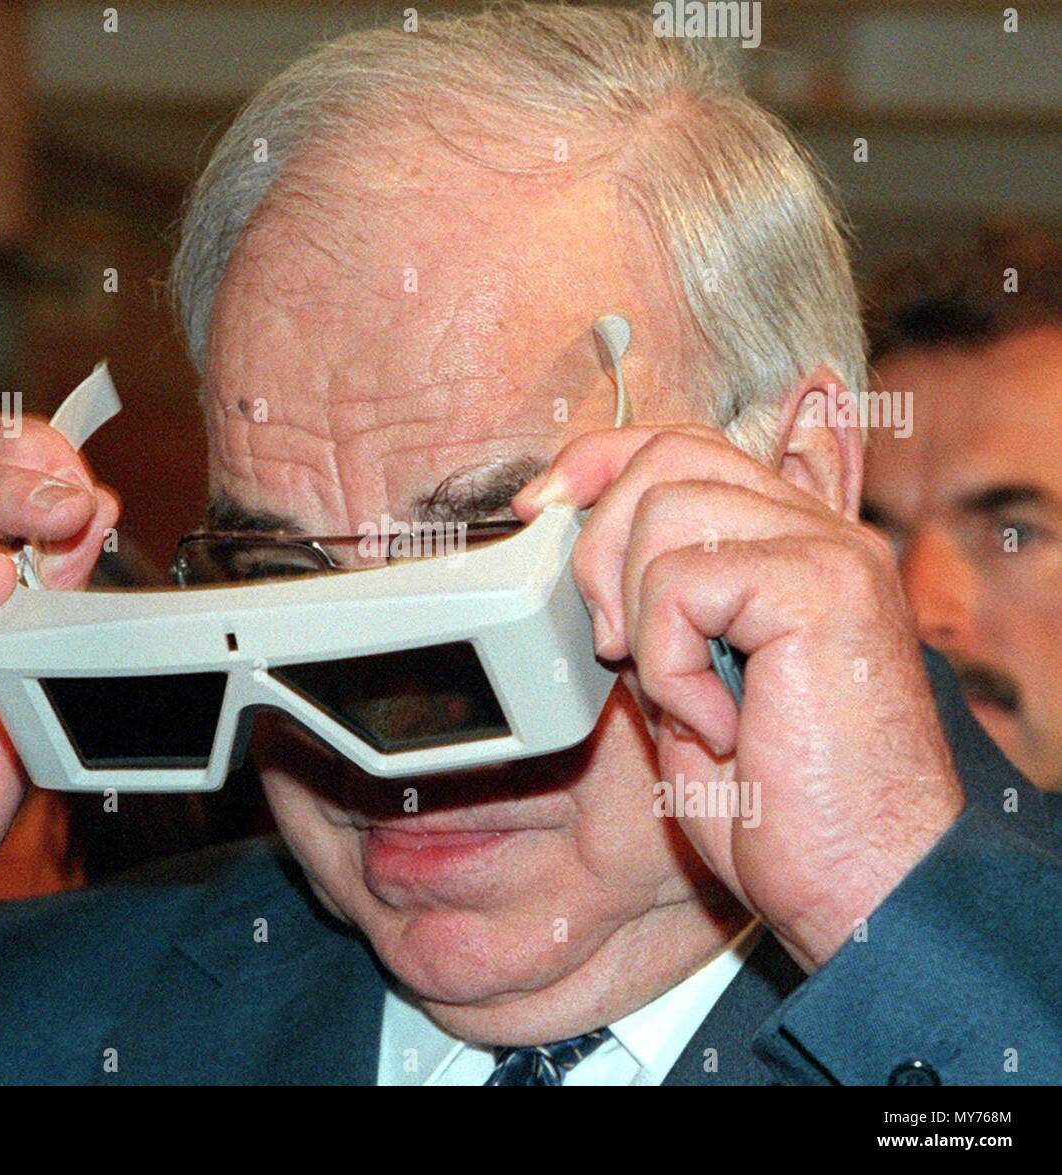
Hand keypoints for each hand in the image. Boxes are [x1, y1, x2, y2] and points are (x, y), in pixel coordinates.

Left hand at [513, 426, 963, 970]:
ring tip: (678, 692)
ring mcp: (827, 552)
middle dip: (598, 545)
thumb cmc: (781, 805)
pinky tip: (715, 722)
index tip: (539, 505)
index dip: (598, 461)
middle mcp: (816, 531)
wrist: (862, 882)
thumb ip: (657, 609)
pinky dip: (669, 663)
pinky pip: (684, 583)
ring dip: (638, 614)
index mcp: (788, 545)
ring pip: (664, 507)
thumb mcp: (689, 686)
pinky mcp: (822, 588)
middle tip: (611, 642)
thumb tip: (591, 563)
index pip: (682, 445)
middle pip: (664, 455)